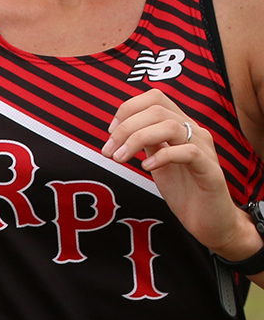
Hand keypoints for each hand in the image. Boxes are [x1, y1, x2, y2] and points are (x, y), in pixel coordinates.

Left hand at [103, 89, 256, 259]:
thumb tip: (119, 129)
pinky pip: (189, 152)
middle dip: (126, 128)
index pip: (155, 98)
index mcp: (181, 127)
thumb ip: (146, 142)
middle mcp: (194, 132)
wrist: (210, 221)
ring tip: (121, 158)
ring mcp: (204, 150)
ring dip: (137, 139)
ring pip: (171, 126)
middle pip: (158, 110)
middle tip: (109, 151)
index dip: (128, 109)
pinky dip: (163, 156)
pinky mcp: (211, 170)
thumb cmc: (185, 191)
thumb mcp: (158, 161)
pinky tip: (147, 167)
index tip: (111, 133)